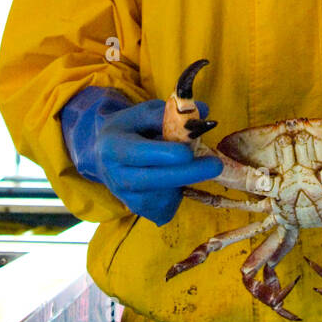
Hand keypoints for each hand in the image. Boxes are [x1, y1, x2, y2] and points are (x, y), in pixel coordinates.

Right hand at [61, 87, 222, 224]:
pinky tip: (175, 181)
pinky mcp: (137, 210)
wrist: (106, 154)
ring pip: (162, 197)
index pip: (140, 153)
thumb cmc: (131, 129)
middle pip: (154, 180)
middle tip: (215, 165)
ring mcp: (125, 197)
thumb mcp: (143, 113)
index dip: (167, 154)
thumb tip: (204, 111)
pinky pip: (164, 209)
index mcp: (112, 146)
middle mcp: (114, 176)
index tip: (190, 151)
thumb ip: (170, 113)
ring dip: (183, 183)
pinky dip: (177, 195)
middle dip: (188, 173)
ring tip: (187, 167)